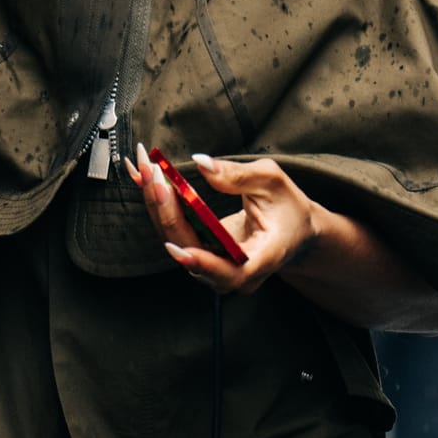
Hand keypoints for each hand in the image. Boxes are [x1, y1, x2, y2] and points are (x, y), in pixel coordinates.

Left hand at [126, 144, 320, 296]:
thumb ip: (237, 175)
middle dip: (167, 212)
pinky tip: (145, 179)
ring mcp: (216, 268)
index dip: (203, 264)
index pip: (232, 273)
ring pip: (177, 243)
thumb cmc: (288, 208)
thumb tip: (201, 164)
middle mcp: (236, 272)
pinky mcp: (202, 256)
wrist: (293, 231)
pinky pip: (175, 234)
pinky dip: (159, 206)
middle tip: (153, 176)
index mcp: (262, 259)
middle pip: (192, 253)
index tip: (177, 248)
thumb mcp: (272, 183)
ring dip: (157, 206)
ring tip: (145, 170)